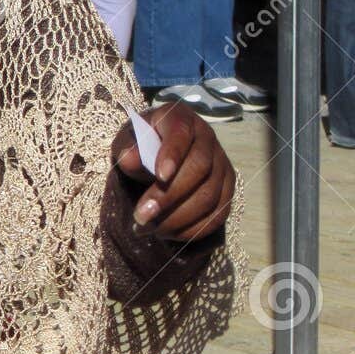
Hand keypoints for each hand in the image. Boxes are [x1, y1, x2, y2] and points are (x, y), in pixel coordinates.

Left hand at [111, 103, 235, 243]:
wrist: (158, 152)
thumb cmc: (141, 144)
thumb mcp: (128, 140)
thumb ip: (127, 147)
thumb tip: (129, 159)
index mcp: (181, 118)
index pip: (181, 134)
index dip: (173, 154)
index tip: (160, 176)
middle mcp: (207, 138)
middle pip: (199, 168)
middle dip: (169, 196)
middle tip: (141, 216)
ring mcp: (221, 164)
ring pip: (210, 195)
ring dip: (179, 218)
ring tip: (150, 229)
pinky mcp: (227, 188)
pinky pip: (218, 213)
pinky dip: (194, 229)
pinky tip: (169, 234)